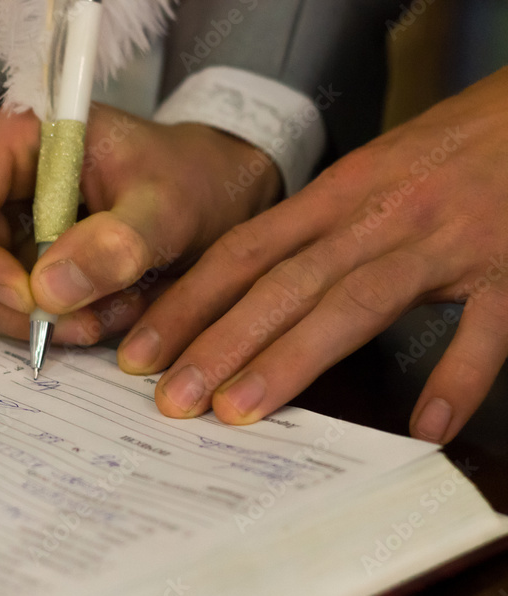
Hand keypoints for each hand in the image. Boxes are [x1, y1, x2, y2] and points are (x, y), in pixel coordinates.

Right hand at [0, 103, 280, 344]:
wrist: (222, 197)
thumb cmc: (196, 180)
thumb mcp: (167, 207)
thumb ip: (115, 245)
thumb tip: (47, 292)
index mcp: (20, 142)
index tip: (25, 300)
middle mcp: (4, 185)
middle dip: (14, 302)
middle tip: (78, 326)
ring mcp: (14, 229)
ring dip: (45, 320)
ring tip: (112, 314)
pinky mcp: (33, 265)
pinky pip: (24, 311)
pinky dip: (65, 324)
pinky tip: (112, 312)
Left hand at [118, 67, 507, 443]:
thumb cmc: (440, 153)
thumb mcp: (362, 178)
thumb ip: (308, 233)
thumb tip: (238, 296)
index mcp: (336, 195)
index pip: (243, 253)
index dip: (186, 304)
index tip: (139, 353)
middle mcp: (377, 217)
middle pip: (284, 284)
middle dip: (220, 343)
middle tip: (171, 400)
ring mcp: (443, 242)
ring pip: (355, 303)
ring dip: (293, 360)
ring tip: (240, 410)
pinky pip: (485, 328)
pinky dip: (457, 377)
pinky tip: (425, 427)